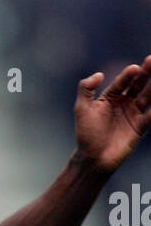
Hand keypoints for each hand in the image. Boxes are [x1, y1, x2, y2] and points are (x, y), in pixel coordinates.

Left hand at [74, 56, 150, 172]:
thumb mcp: (82, 108)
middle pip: (138, 85)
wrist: (93, 158)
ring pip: (148, 97)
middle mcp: (124, 103)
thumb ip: (86, 89)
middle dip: (146, 73)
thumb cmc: (86, 133)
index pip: (122, 82)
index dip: (128, 75)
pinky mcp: (140, 127)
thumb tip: (99, 74)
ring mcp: (133, 114)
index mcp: (110, 97)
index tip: (135, 68)